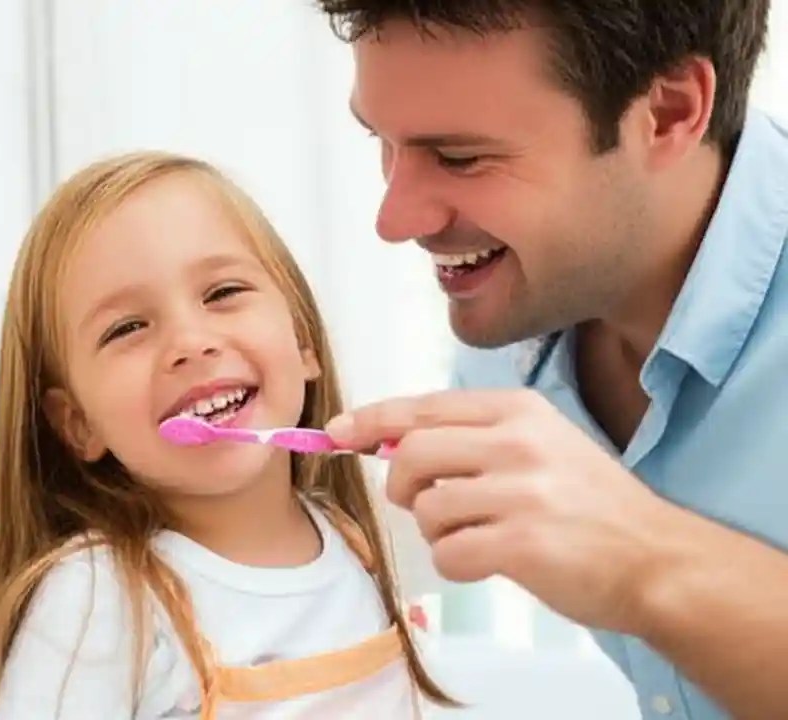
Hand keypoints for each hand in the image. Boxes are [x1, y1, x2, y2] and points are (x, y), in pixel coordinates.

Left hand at [326, 388, 690, 634]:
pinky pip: (447, 552)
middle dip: (403, 485)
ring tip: (477, 535)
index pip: (423, 407)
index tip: (337, 431)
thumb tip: (390, 438)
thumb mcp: (540, 445)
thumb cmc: (591, 507)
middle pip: (412, 452)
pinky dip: (455, 565)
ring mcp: (521, 491)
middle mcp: (518, 442)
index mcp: (518, 411)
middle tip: (426, 504)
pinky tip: (488, 562)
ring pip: (426, 507)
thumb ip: (474, 437)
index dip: (372, 419)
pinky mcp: (522, 541)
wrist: (659, 560)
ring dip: (437, 530)